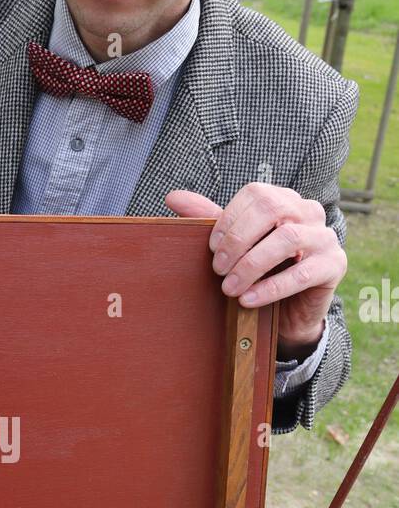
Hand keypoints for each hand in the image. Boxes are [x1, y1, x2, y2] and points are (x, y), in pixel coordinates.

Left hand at [165, 184, 346, 356]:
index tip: (211, 249)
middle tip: (218, 269)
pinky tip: (248, 300)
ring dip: (251, 265)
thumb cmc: (261, 272)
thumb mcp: (235, 247)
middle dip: (238, 240)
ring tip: (229, 288)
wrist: (289, 312)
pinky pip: (302, 273)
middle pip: (272, 210)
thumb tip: (173, 197)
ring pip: (287, 239)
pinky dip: (270, 288)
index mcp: (284, 200)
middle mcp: (308, 211)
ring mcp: (325, 236)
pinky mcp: (334, 265)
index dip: (230, 220)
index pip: (256, 195)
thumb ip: (209, 220)